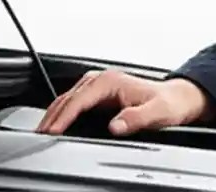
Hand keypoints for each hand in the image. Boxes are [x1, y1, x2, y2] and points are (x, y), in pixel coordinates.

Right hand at [35, 69, 211, 136]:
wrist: (177, 98)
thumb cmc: (169, 103)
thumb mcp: (157, 112)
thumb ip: (136, 118)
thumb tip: (115, 125)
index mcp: (110, 81)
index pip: (78, 100)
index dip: (63, 117)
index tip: (51, 131)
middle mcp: (102, 80)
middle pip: (67, 98)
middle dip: (51, 116)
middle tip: (38, 135)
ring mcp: (98, 86)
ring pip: (67, 99)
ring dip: (53, 114)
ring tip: (41, 131)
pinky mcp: (98, 93)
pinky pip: (73, 102)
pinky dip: (61, 112)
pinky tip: (55, 124)